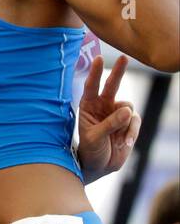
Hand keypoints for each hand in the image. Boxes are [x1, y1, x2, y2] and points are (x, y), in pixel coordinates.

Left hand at [77, 54, 139, 182]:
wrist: (99, 165)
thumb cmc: (90, 150)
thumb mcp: (95, 138)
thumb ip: (110, 123)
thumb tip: (128, 111)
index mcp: (88, 106)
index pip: (91, 87)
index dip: (95, 73)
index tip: (99, 59)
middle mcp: (103, 106)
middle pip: (112, 86)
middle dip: (118, 71)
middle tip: (124, 58)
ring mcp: (117, 113)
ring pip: (128, 107)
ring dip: (126, 123)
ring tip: (119, 139)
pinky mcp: (128, 122)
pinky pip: (135, 121)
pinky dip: (132, 132)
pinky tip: (124, 144)